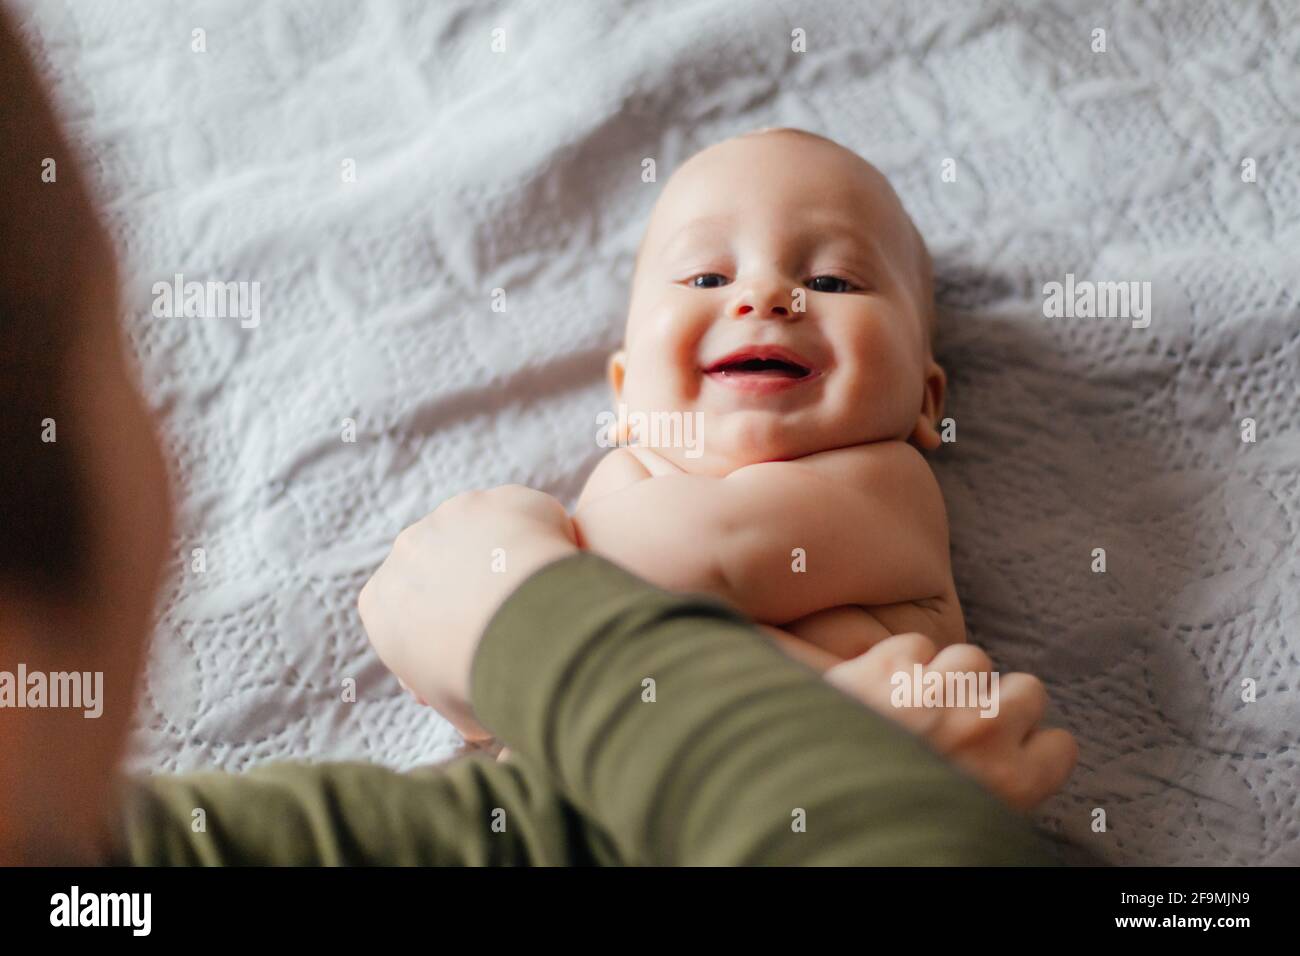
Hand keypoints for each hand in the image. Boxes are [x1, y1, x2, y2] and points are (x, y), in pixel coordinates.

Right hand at [358, 485, 577, 740]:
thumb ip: (460, 706)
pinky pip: (523, 513)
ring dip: (507, 553)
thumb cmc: (482, 679)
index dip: (441, 626)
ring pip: (482, 534)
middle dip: (473, 584)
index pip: (404, 609)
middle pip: (441, 566)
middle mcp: (404, 552)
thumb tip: (484, 733)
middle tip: (517, 616)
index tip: (472, 644)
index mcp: (379, 604)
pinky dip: (544, 532)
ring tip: (546, 588)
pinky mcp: (496, 497)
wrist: (518, 627)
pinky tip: (564, 559)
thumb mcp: (456, 709)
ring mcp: (448, 517)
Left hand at [824, 633, 1077, 809]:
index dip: (1029, 747)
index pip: (1059, 745)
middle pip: (1027, 691)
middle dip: (996, 703)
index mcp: (1009, 781)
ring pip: (972, 659)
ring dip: (950, 677)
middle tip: (962, 724)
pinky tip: (880, 689)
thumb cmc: (879, 826)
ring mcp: (935, 691)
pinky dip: (900, 661)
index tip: (1008, 752)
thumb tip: (1001, 769)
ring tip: (918, 704)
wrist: (800, 803)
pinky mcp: (888, 663)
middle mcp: (982, 729)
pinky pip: (917, 644)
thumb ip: (993, 789)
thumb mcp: (962, 820)